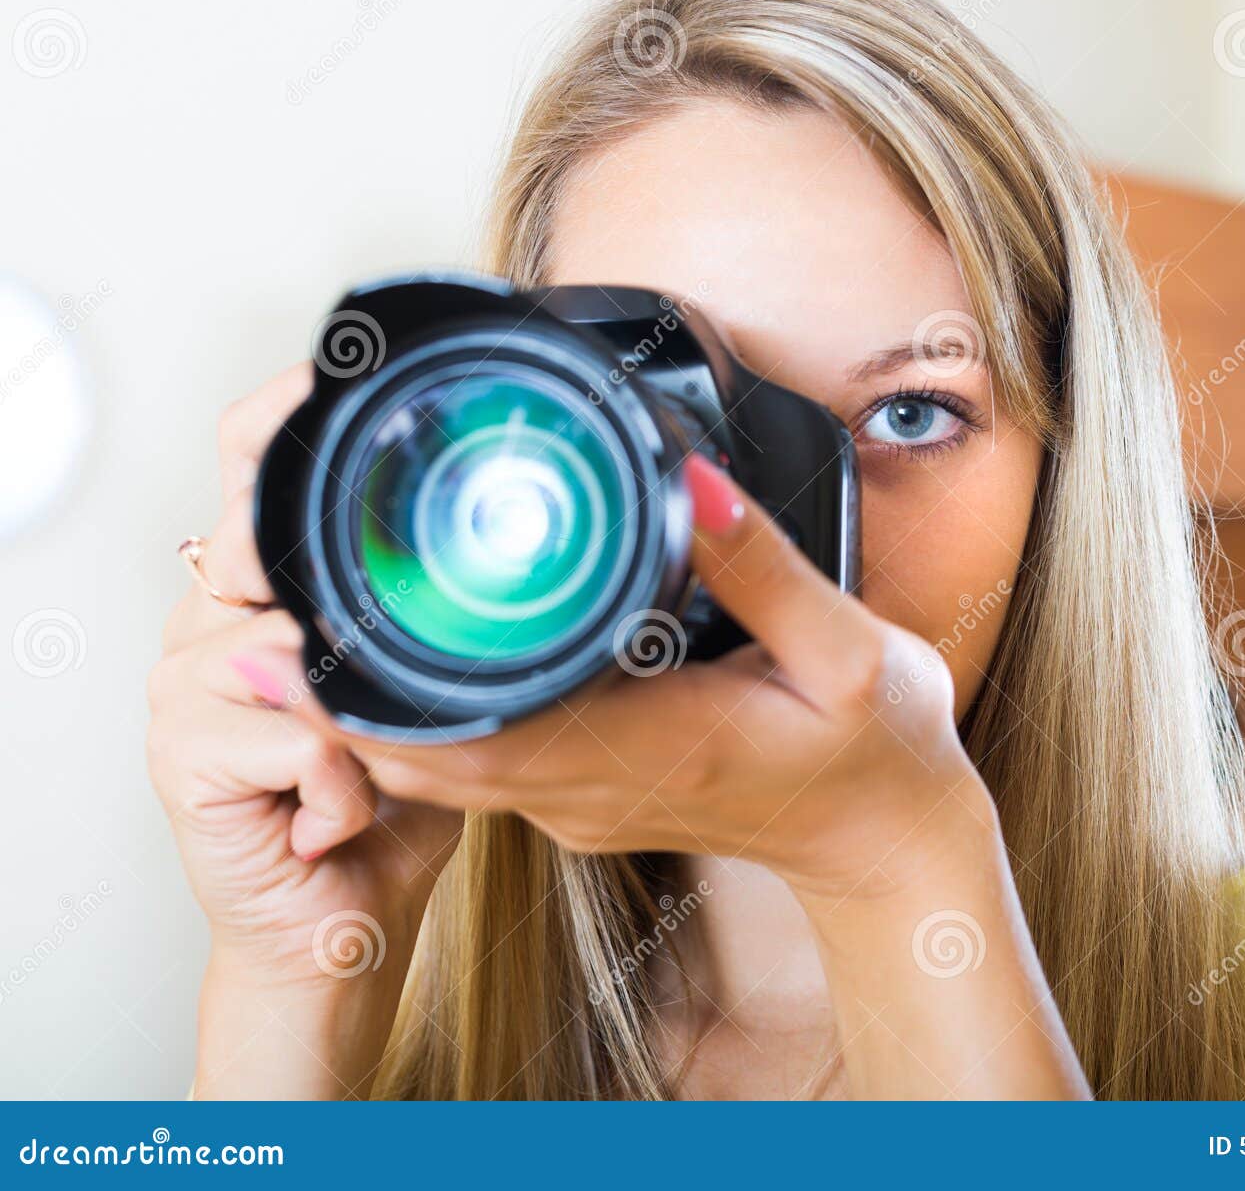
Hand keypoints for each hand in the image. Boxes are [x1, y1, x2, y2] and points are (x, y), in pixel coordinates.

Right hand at [146, 364, 458, 1096]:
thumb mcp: (427, 693)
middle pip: (258, 536)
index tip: (341, 370)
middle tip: (382, 673)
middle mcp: (211, 620)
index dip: (284, 410)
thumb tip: (499, 555)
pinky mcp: (183, 753)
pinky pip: (306, 736)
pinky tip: (339, 816)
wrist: (338, 922)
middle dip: (338, 598)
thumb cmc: (385, 803)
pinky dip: (351, 787)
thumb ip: (429, 624)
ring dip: (370, 725)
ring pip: (303, 649)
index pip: (248, 463)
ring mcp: (183, 683)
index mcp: (265, 590)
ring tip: (368, 774)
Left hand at [269, 454, 987, 901]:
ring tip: (321, 626)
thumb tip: (687, 481)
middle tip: (278, 608)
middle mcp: (592, 788)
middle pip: (424, 752)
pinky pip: (482, 766)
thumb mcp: (846, 652)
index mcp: (647, 746)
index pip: (469, 734)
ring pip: (443, 765)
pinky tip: (416, 664)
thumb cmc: (874, 754)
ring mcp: (583, 803)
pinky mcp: (589, 799)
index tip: (295, 638)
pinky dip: (429, 721)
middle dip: (339, 693)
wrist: (886, 844)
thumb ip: (761, 566)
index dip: (367, 695)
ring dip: (373, 708)